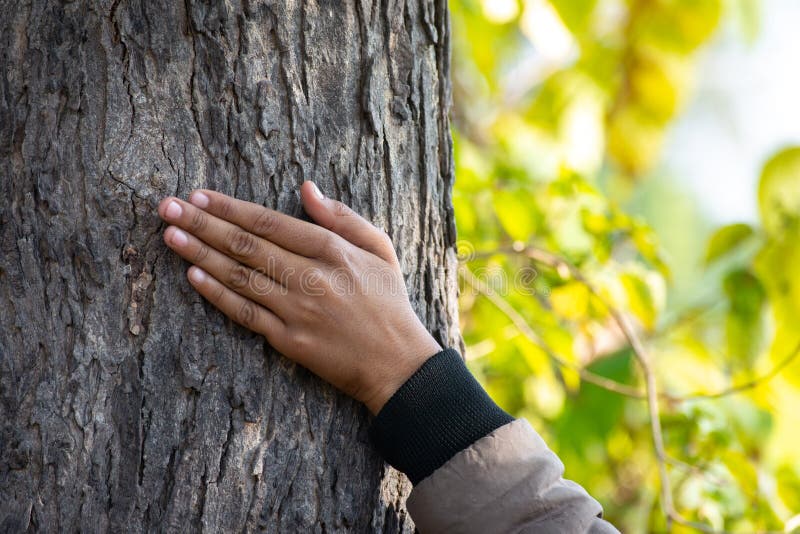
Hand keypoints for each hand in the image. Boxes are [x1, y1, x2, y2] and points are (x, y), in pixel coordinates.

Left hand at [157, 182, 440, 413]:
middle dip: (203, 223)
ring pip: (240, 276)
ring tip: (170, 234)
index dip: (232, 208)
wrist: (397, 363)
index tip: (200, 194)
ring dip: (201, 254)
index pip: (271, 223)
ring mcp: (297, 311)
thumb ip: (343, 217)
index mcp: (333, 251)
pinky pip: (245, 313)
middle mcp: (311, 278)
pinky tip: (193, 277)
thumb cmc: (389, 302)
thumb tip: (307, 188)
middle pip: (247, 246)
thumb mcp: (380, 250)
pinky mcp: (289, 341)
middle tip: (168, 206)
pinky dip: (217, 294)